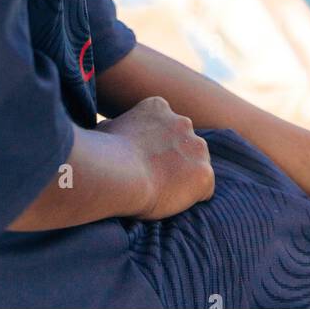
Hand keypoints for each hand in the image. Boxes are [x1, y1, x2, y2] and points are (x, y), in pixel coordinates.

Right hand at [96, 95, 215, 219]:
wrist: (119, 173)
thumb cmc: (105, 153)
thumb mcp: (107, 129)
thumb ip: (117, 128)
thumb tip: (109, 134)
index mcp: (158, 107)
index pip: (166, 126)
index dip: (157, 146)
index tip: (144, 160)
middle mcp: (183, 122)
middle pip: (186, 143)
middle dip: (175, 159)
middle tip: (155, 178)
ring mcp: (196, 147)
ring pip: (198, 165)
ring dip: (186, 177)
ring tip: (163, 192)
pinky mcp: (204, 174)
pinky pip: (204, 190)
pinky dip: (192, 198)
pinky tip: (171, 201)